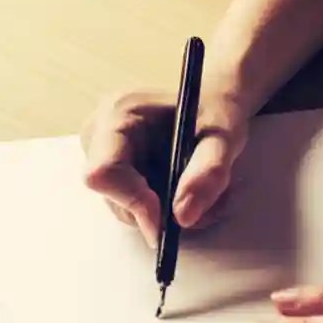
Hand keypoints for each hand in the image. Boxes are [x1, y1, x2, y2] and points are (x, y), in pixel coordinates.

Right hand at [80, 90, 248, 246]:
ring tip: (197, 191)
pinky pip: (128, 204)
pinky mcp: (110, 168)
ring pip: (122, 206)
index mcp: (118, 114)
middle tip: (201, 202)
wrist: (213, 100)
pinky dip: (158, 207)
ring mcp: (99, 152)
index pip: (104, 172)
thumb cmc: (216, 109)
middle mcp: (98, 132)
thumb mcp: (223, 137)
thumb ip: (208, 172)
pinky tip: (180, 187)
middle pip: (113, 196)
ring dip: (162, 211)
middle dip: (159, 209)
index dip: (134, 202)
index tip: (170, 222)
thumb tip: (183, 216)